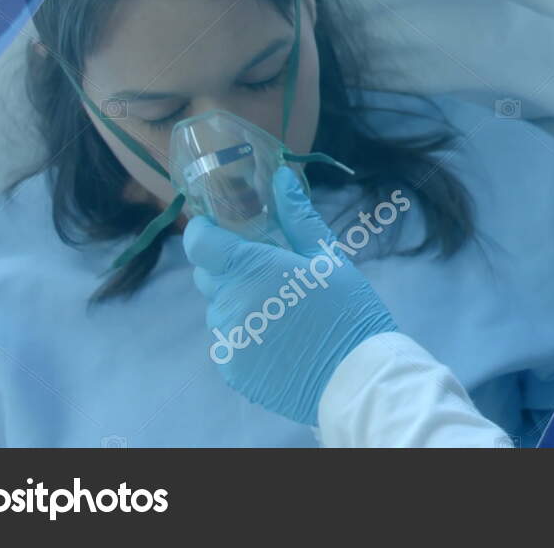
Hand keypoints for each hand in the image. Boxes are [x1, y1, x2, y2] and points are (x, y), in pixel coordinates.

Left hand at [184, 167, 396, 424]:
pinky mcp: (231, 369)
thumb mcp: (328, 258)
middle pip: (208, 275)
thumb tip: (280, 176)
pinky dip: (247, 335)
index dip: (207, 231)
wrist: (356, 378)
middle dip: (230, 267)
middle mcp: (228, 304)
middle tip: (271, 273)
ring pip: (219, 309)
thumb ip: (297, 217)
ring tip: (283, 312)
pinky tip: (280, 340)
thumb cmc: (347, 310)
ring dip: (239, 303)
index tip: (228, 231)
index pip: (198, 241)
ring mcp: (227, 340)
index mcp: (250, 269)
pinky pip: (228, 340)